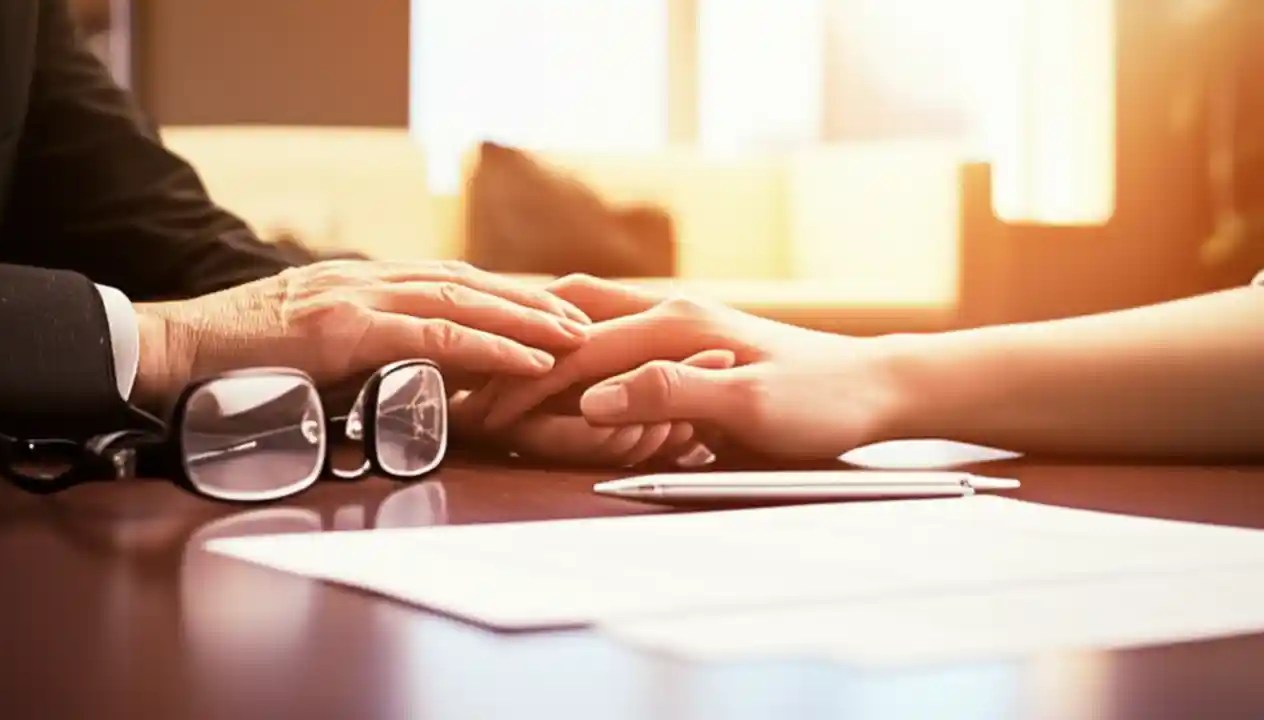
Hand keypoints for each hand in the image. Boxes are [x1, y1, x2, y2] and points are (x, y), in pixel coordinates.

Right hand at [130, 260, 590, 411]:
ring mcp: (360, 298)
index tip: (555, 310)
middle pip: (472, 284)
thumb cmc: (241, 360)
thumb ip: (362, 352)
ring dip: (528, 321)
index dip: (509, 295)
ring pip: (465, 303)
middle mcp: (370, 278)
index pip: (453, 281)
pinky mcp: (347, 329)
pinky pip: (436, 337)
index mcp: (364, 282)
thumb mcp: (313, 348)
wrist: (173, 350)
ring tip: (577, 339)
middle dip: (535, 303)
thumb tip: (411, 380)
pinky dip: (490, 348)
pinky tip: (530, 361)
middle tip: (588, 321)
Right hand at [477, 277, 905, 459]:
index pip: (580, 353)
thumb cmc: (822, 399)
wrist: (877, 385)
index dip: (528, 386)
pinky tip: (564, 364)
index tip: (483, 413)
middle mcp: (672, 313)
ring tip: (502, 371)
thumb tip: (595, 398)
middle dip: (522, 350)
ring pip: (591, 315)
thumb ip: (672, 393)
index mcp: (677, 325)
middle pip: (572, 313)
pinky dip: (579, 347)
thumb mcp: (752, 406)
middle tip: (476, 386)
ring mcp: (681, 322)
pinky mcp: (691, 341)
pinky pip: (617, 334)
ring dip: (547, 343)